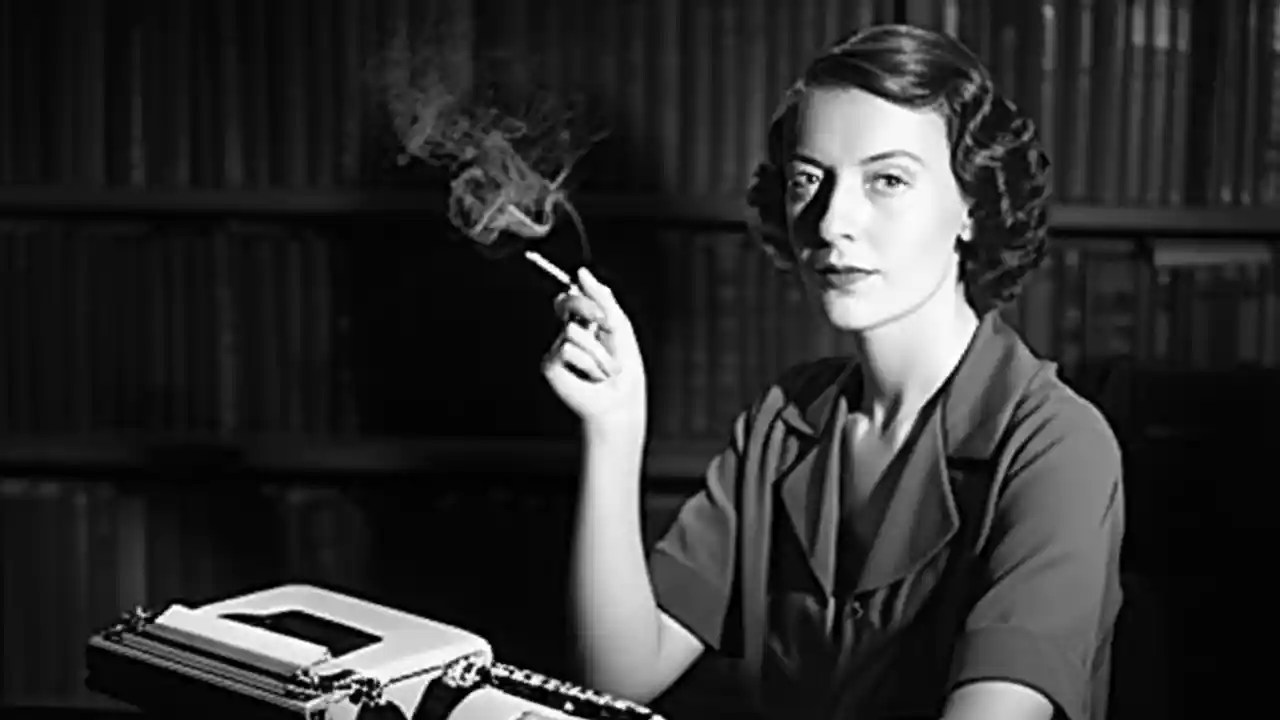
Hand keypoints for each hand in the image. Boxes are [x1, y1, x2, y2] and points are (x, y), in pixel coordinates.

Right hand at [541, 268, 646, 435]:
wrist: (621, 399)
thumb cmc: (623, 365)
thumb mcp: (617, 325)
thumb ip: (601, 298)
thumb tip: (581, 272)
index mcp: (582, 324)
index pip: (570, 297)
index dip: (579, 294)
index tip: (589, 295)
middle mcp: (566, 334)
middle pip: (566, 303)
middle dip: (587, 308)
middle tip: (605, 324)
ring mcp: (556, 349)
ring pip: (574, 331)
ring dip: (598, 350)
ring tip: (606, 367)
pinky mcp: (550, 365)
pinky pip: (567, 349)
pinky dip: (589, 362)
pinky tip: (592, 376)